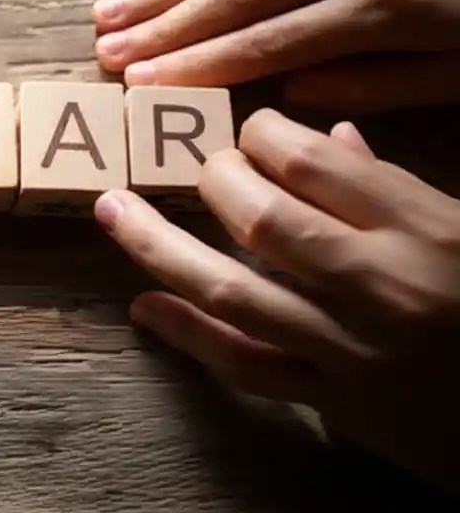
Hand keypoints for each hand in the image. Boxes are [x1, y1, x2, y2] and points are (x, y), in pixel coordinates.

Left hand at [94, 110, 459, 494]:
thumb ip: (395, 187)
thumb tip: (330, 135)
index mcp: (420, 227)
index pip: (314, 162)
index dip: (263, 135)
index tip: (248, 131)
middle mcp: (378, 283)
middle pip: (262, 219)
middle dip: (212, 181)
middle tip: (197, 168)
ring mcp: (348, 347)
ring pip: (233, 290)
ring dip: (159, 247)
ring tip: (112, 210)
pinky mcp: (334, 401)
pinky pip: (246, 363)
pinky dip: (189, 335)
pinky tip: (144, 306)